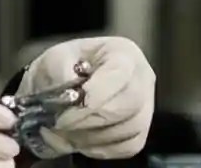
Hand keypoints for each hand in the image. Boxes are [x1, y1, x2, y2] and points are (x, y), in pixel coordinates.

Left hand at [17, 36, 154, 160]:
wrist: (60, 91)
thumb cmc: (62, 70)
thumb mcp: (55, 59)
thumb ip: (60, 70)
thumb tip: (71, 91)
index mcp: (123, 52)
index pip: (120, 73)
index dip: (98, 92)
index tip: (74, 102)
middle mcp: (142, 78)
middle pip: (130, 104)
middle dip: (92, 117)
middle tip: (62, 121)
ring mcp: (146, 106)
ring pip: (130, 129)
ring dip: (93, 134)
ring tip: (67, 129)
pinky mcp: (140, 132)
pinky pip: (128, 147)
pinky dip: (101, 147)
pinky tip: (81, 138)